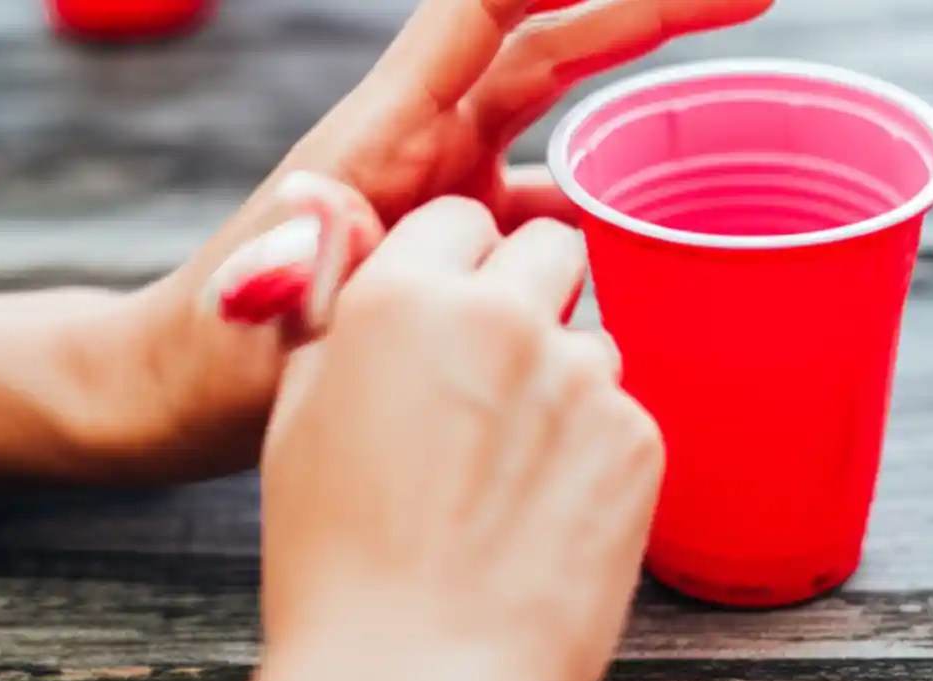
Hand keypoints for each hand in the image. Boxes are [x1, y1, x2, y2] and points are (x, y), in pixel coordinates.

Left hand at [130, 0, 771, 479]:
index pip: (488, 13)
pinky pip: (562, 209)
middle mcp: (433, 141)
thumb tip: (306, 253)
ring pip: (571, 124)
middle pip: (556, 46)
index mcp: (389, 130)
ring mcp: (457, 189)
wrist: (199, 390)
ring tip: (733, 117)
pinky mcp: (471, 242)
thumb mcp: (258, 312)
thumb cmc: (221, 350)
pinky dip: (613, 216)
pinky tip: (664, 248)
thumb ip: (290, 276)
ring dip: (645, 103)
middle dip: (650, 11)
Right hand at [243, 197, 664, 680]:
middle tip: (494, 373)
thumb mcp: (294, 413)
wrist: (419, 676)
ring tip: (515, 464)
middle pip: (550, 248)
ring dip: (564, 375)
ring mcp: (582, 377)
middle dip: (527, 291)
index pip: (460, 220)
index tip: (445, 315)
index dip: (452, 267)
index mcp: (404, 296)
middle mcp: (503, 316)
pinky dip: (595, 445)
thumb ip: (324, 298)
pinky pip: (624, 411)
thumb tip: (322, 207)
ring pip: (592, 336)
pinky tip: (550, 506)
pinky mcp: (638, 438)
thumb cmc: (338, 558)